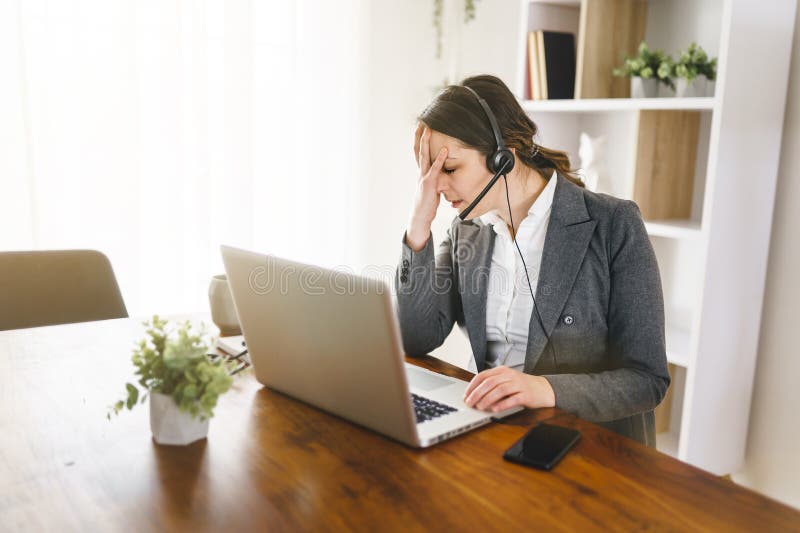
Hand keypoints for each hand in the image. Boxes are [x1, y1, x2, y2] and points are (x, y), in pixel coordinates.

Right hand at [405, 124, 446, 250]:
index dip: (420, 141)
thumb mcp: (432, 189)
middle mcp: (421, 172)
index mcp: (421, 173)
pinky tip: (445, 150)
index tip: (421, 129)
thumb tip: (441, 174)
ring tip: (429, 130)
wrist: (420, 217)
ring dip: (426, 142)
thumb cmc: (427, 204)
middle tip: (422, 123)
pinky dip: (440, 159)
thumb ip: (435, 179)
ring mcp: (423, 177)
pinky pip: (435, 169)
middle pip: (419, 150)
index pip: (420, 153)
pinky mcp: (429, 184)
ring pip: (424, 156)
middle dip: (420, 136)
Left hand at [463, 367, 555, 412]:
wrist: (544, 389)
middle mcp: (510, 376)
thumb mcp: (506, 380)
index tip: (466, 395)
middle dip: (477, 393)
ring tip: (480, 407)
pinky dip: (502, 404)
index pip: (483, 375)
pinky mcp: (526, 395)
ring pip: (500, 390)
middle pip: (490, 383)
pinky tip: (494, 409)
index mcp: (503, 371)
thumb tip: (474, 395)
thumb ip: (492, 384)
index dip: (473, 385)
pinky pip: (512, 399)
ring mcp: (519, 384)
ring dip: (487, 399)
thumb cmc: (522, 386)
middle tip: (470, 403)